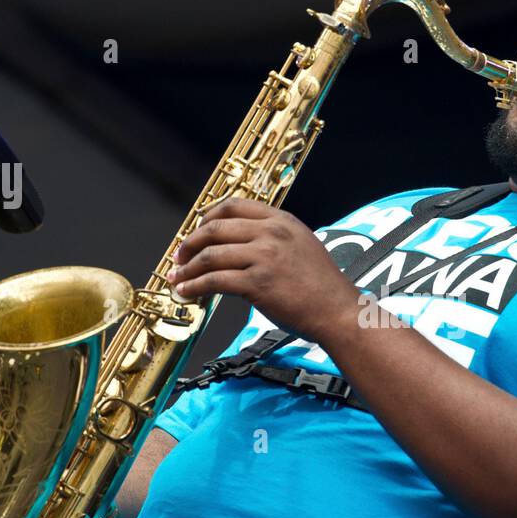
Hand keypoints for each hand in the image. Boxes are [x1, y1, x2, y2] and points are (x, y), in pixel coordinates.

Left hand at [167, 196, 358, 345]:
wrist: (338, 311)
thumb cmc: (322, 286)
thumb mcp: (302, 245)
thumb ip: (274, 237)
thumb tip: (240, 243)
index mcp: (281, 220)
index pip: (234, 206)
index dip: (207, 217)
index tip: (196, 230)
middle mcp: (271, 233)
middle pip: (216, 228)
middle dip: (190, 243)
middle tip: (180, 255)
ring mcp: (264, 257)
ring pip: (210, 255)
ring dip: (187, 268)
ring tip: (178, 277)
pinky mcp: (257, 283)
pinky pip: (214, 280)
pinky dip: (195, 286)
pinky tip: (187, 292)